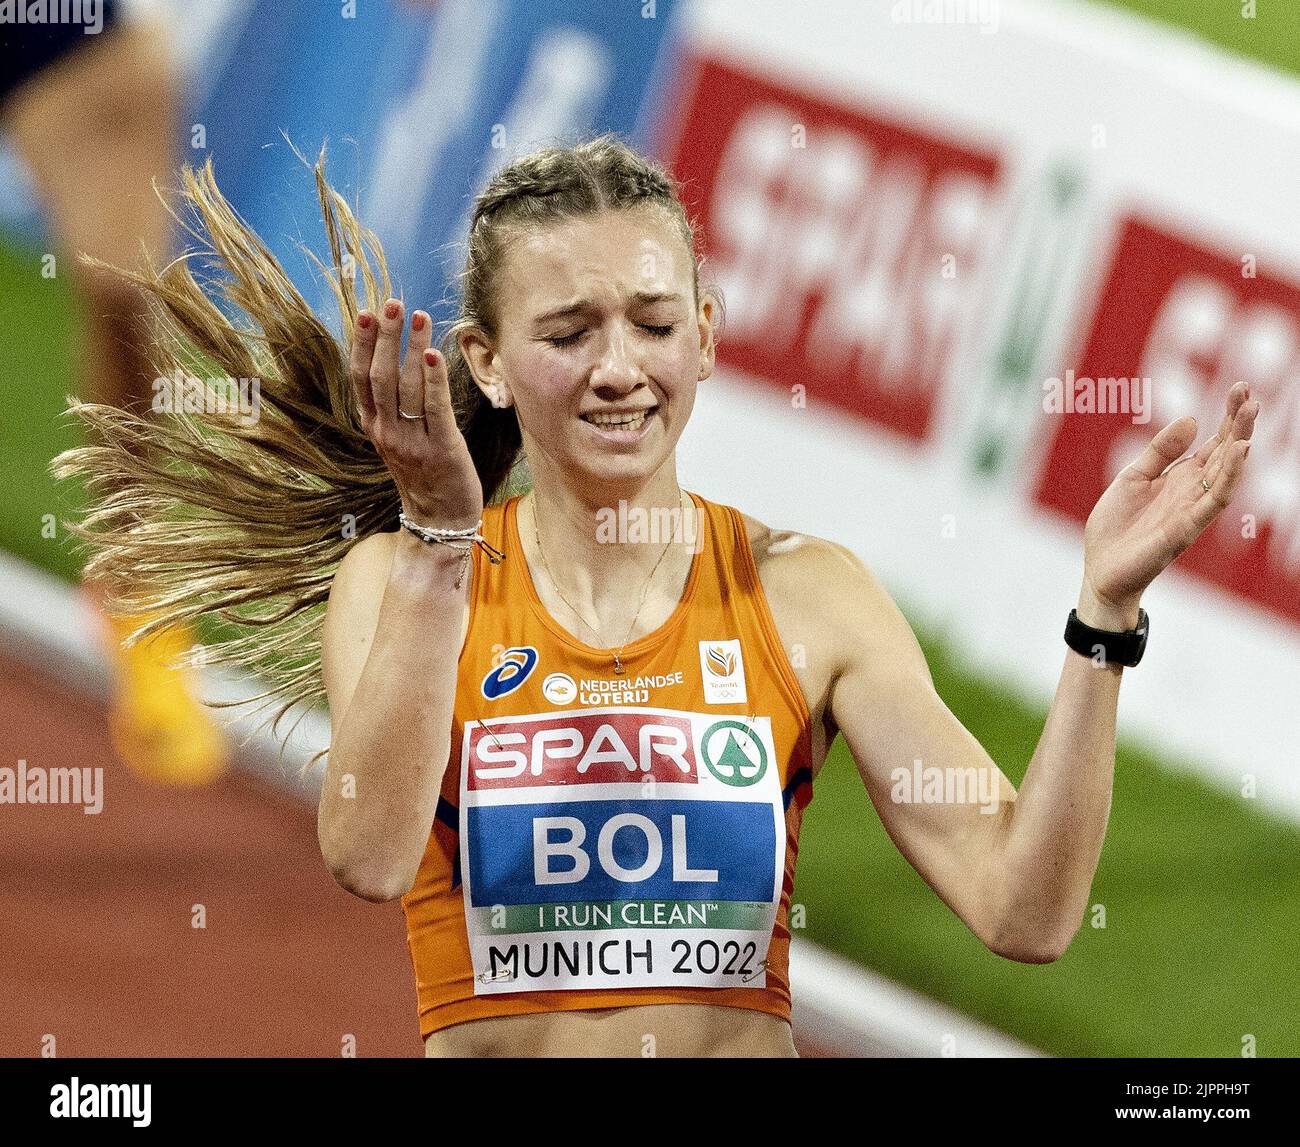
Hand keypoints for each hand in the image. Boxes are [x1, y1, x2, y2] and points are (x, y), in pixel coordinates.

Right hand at [349, 298, 483, 528]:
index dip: (363, 344)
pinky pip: (435, 408)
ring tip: (419, 317)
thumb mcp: (396, 437)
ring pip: (408, 388)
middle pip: (381, 376)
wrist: (439, 519)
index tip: (366, 312)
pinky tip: (434, 354)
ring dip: (413, 349)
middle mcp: (387, 432)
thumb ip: (391, 405)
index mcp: (373, 425)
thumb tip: (392, 359)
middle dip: (386, 337)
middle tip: (392, 303)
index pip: (360, 378)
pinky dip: (433, 380)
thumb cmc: (422, 472)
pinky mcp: (441, 449)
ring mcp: (412, 442)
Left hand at [1079, 381, 1257, 621]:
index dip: (1228, 416)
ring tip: (1250, 414)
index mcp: (1181, 478)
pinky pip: (1213, 499)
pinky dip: (1228, 475)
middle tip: (1250, 392)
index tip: (1241, 387)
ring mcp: (1193, 509)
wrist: (1101, 569)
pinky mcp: (1186, 527)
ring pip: (1226, 472)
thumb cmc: (1117, 526)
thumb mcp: (1133, 477)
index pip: (1213, 442)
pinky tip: (1238, 452)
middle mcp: (1193, 491)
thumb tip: (1192, 418)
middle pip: (1225, 452)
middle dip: (1239, 423)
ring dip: (1239, 443)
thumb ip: (1160, 450)